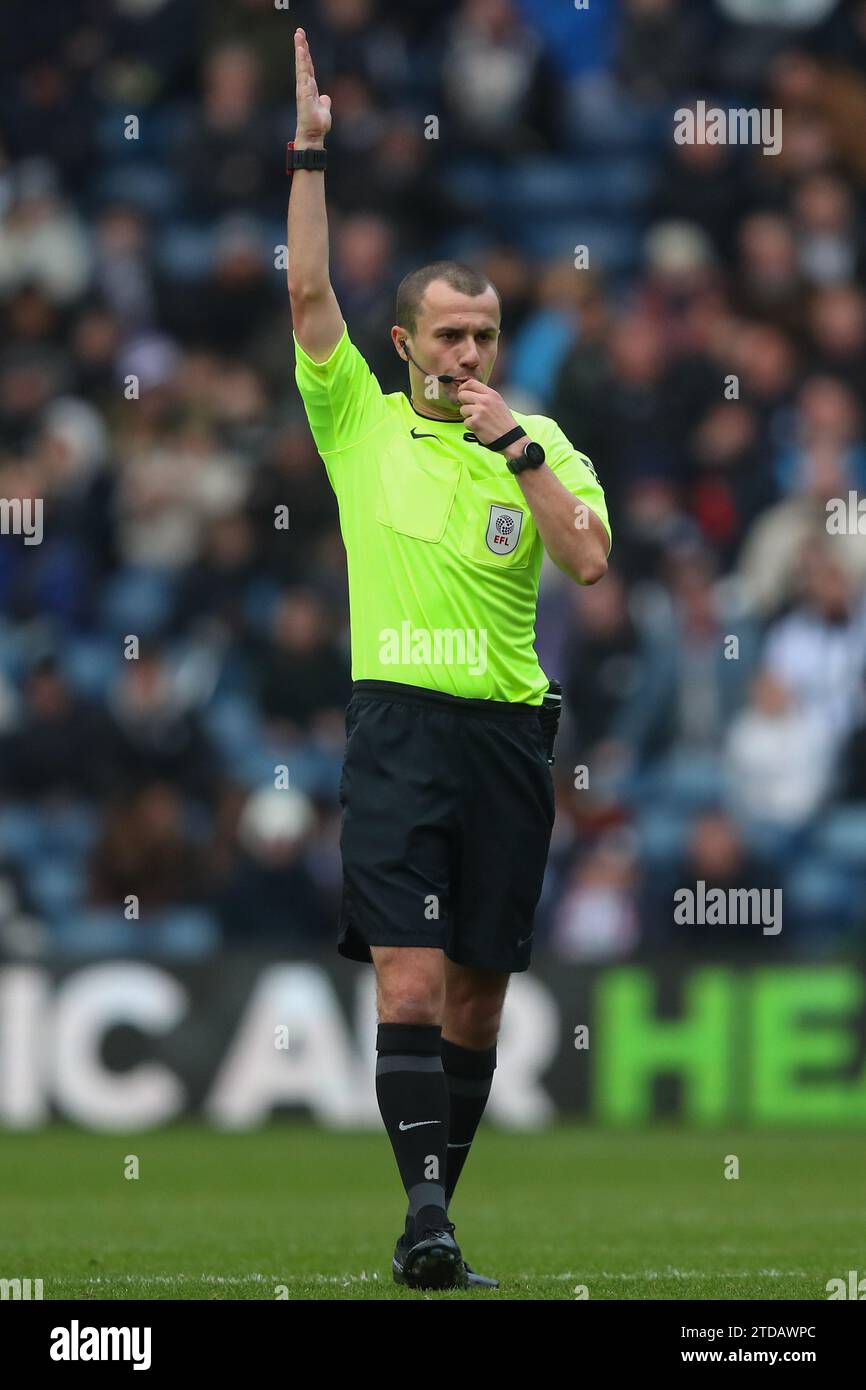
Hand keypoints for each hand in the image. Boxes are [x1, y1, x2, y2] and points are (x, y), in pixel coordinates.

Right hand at [294, 27, 331, 142]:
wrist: (313, 136)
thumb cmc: (317, 125)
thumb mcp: (324, 110)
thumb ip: (324, 102)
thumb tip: (326, 98)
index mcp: (310, 88)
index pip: (308, 68)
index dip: (306, 55)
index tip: (303, 41)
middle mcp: (305, 86)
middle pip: (304, 63)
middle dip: (301, 47)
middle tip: (299, 31)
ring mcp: (303, 88)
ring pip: (302, 65)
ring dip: (300, 50)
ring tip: (299, 36)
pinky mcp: (303, 92)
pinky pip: (303, 74)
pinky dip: (301, 62)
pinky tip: (300, 51)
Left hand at [456, 379, 523, 448]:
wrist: (510, 437)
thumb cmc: (504, 422)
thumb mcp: (498, 402)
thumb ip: (485, 396)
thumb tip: (469, 392)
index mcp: (491, 394)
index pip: (470, 383)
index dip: (463, 388)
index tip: (462, 392)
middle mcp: (484, 401)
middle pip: (462, 395)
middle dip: (463, 402)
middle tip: (470, 409)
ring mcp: (479, 411)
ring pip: (462, 410)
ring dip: (467, 416)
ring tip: (479, 420)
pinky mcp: (474, 423)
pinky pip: (465, 422)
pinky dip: (470, 427)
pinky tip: (480, 428)